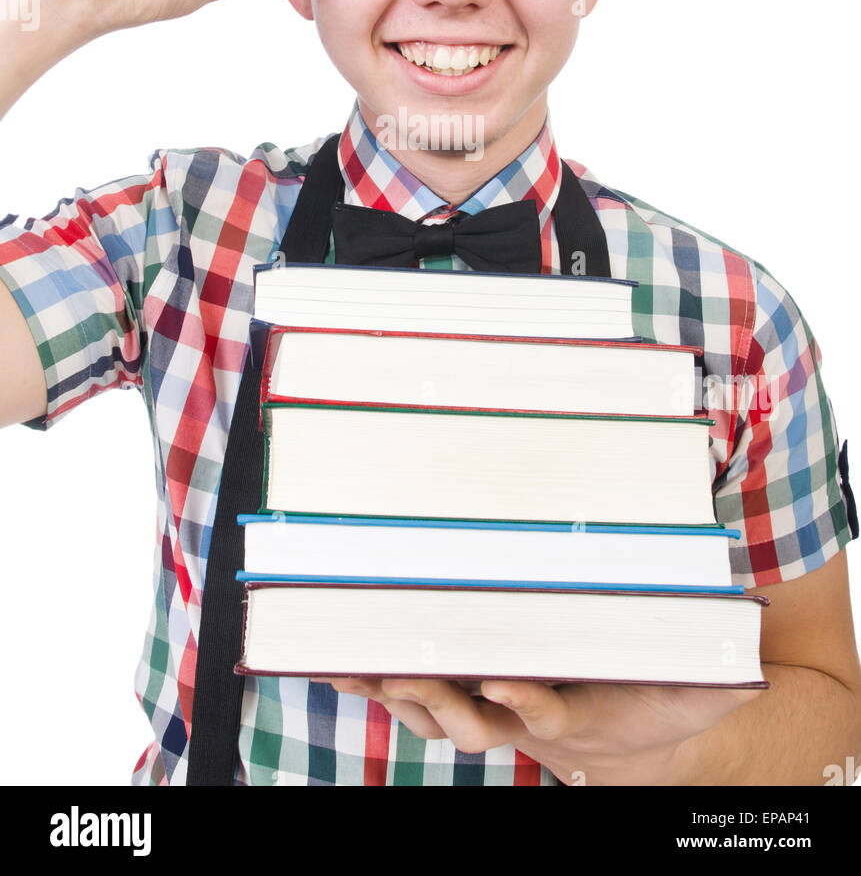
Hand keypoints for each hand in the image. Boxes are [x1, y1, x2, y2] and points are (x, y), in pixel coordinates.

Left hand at [311, 675, 758, 784]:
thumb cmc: (658, 697)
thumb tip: (739, 667)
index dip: (522, 702)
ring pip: (438, 710)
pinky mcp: (474, 688)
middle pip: (474, 721)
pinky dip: (385, 679)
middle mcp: (525, 713)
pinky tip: (346, 664)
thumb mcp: (692, 690)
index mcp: (573, 713)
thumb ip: (712, 681)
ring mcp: (494, 705)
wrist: (630, 724)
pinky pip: (423, 688)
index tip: (503, 683)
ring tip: (357, 669)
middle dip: (439, 703)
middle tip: (406, 677)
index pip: (543, 710)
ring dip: (396, 693)